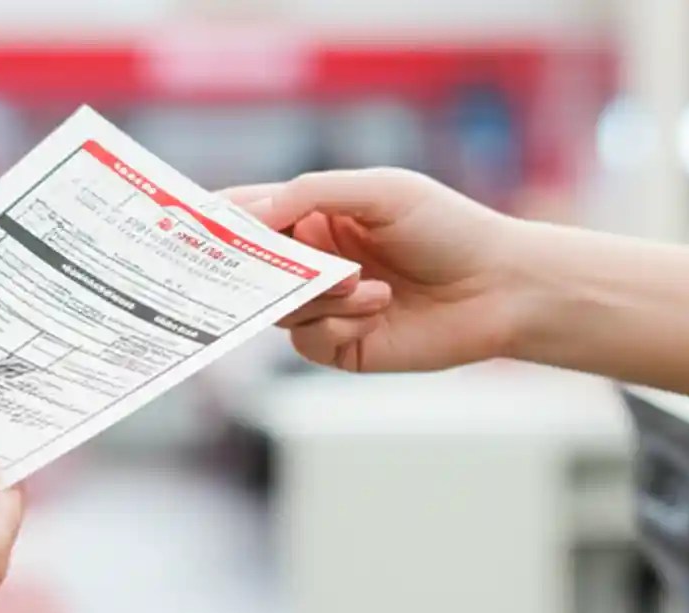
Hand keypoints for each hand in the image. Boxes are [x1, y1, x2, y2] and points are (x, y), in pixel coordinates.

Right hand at [225, 169, 525, 372]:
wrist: (500, 288)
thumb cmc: (448, 228)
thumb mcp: (381, 191)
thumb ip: (314, 192)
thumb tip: (254, 212)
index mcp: (316, 216)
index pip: (251, 215)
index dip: (218, 220)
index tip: (188, 223)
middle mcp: (313, 262)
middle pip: (250, 267)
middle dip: (251, 266)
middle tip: (247, 265)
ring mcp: (325, 306)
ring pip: (277, 306)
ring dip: (318, 293)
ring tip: (368, 284)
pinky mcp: (342, 346)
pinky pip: (307, 339)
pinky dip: (337, 323)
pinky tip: (379, 307)